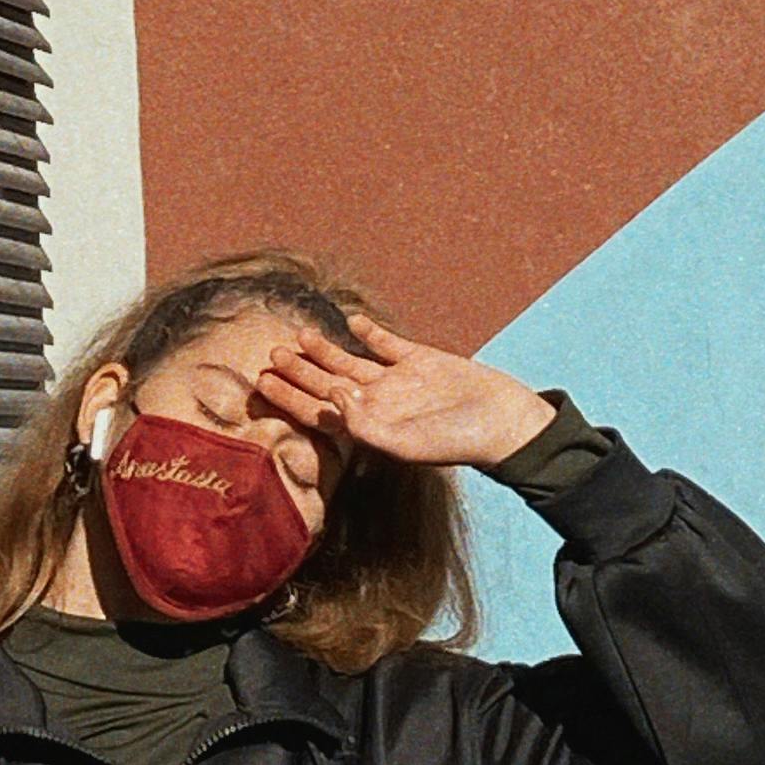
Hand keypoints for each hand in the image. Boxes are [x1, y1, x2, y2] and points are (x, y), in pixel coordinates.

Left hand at [254, 310, 555, 473]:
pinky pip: (387, 343)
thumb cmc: (456, 442)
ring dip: (324, 350)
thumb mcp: (405, 443)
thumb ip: (364, 425)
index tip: (260, 383)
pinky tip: (350, 321)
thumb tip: (330, 396)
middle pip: (327, 384)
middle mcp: (378, 403)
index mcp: (369, 426)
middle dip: (298, 372)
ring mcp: (398, 380)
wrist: (504, 423)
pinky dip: (369, 332)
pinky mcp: (421, 359)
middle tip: (268, 354)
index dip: (288, 398)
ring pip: (350, 362)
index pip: (317, 412)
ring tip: (297, 335)